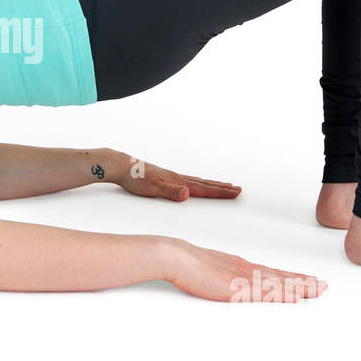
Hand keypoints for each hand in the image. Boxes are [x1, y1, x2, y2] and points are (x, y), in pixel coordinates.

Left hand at [114, 155, 240, 201]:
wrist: (122, 166)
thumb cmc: (135, 179)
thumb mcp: (152, 188)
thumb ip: (170, 192)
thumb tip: (187, 194)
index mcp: (178, 182)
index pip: (204, 189)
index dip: (220, 192)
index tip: (236, 192)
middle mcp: (178, 178)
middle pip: (205, 184)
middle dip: (222, 188)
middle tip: (238, 189)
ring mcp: (172, 177)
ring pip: (198, 181)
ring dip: (212, 185)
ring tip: (224, 185)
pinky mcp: (166, 177)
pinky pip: (188, 181)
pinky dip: (199, 183)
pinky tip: (195, 184)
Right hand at [165, 241, 326, 302]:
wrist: (175, 257)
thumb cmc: (185, 263)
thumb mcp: (207, 269)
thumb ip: (219, 275)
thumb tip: (222, 281)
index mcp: (239, 266)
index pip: (271, 273)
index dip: (290, 277)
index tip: (306, 280)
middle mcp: (246, 270)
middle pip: (280, 277)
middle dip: (303, 281)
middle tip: (323, 285)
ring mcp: (242, 278)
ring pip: (278, 283)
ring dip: (300, 287)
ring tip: (319, 289)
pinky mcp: (237, 288)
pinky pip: (266, 292)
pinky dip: (283, 294)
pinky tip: (296, 297)